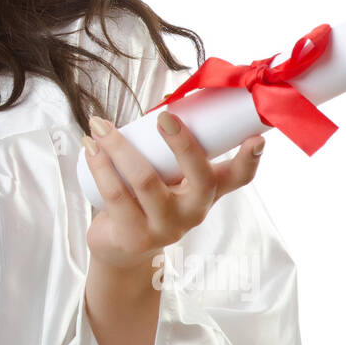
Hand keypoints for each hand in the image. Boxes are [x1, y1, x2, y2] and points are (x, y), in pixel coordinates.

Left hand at [82, 111, 265, 274]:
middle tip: (164, 117)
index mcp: (208, 192)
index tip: (256, 137)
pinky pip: (115, 194)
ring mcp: (166, 227)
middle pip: (199, 176)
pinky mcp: (135, 235)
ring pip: (145, 180)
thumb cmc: (150, 198)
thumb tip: (169, 97)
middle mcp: (194, 212)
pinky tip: (89, 148)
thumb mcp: (171, 177)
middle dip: (183, 143)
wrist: (123, 248)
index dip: (250, 159)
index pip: (238, 177)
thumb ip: (175, 147)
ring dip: (119, 146)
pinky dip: (100, 166)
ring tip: (99, 124)